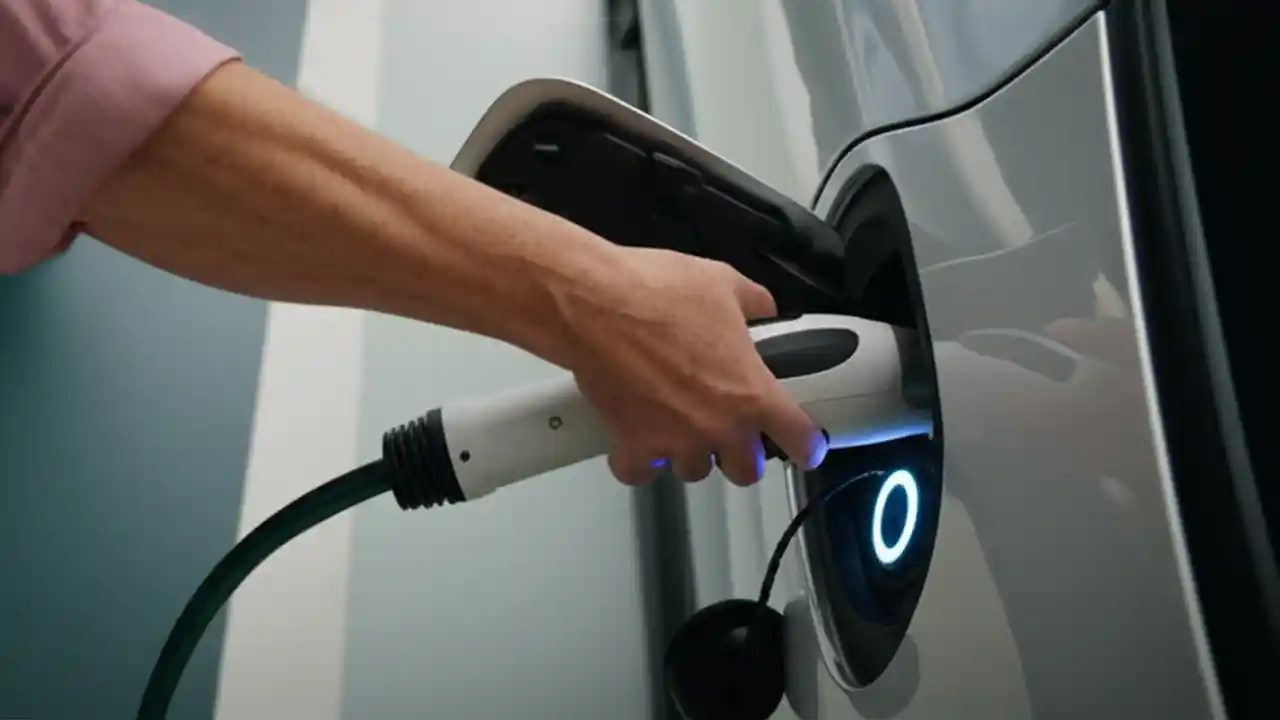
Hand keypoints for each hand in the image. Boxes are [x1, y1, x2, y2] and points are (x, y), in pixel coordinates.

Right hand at [555, 246, 827, 486]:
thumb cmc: (657, 291)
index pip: (800, 439)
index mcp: (751, 391)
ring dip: (689, 452)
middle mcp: (719, 426)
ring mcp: (676, 441)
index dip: (808, 446)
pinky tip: (636, 436)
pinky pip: (642, 472)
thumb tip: (763, 308)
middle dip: (739, 453)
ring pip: (694, 471)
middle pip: (745, 471)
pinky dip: (640, 460)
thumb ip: (753, 303)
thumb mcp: (721, 283)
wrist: (595, 304)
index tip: (806, 449)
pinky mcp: (634, 446)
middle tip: (728, 429)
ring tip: (677, 422)